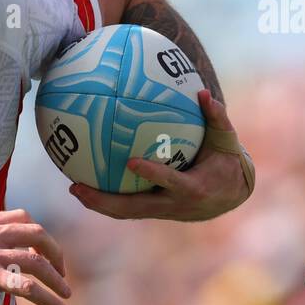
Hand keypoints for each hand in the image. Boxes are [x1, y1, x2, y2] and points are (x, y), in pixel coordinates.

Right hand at [0, 209, 70, 304]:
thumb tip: (2, 254)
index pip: (23, 217)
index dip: (40, 234)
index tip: (45, 251)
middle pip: (37, 234)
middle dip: (55, 253)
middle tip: (61, 271)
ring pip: (37, 261)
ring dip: (57, 279)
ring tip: (65, 294)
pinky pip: (27, 286)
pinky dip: (47, 297)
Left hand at [69, 90, 253, 220]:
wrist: (230, 196)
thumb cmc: (227, 163)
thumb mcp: (227, 141)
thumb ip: (216, 117)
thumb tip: (202, 92)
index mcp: (194, 188)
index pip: (171, 181)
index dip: (153, 174)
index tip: (131, 161)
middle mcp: (174, 205)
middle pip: (136, 207)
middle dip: (106, 200)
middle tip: (79, 187)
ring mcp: (162, 211)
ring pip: (127, 212)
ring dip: (100, 204)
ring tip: (74, 189)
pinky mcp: (154, 211)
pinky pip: (128, 208)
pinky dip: (107, 200)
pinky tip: (86, 186)